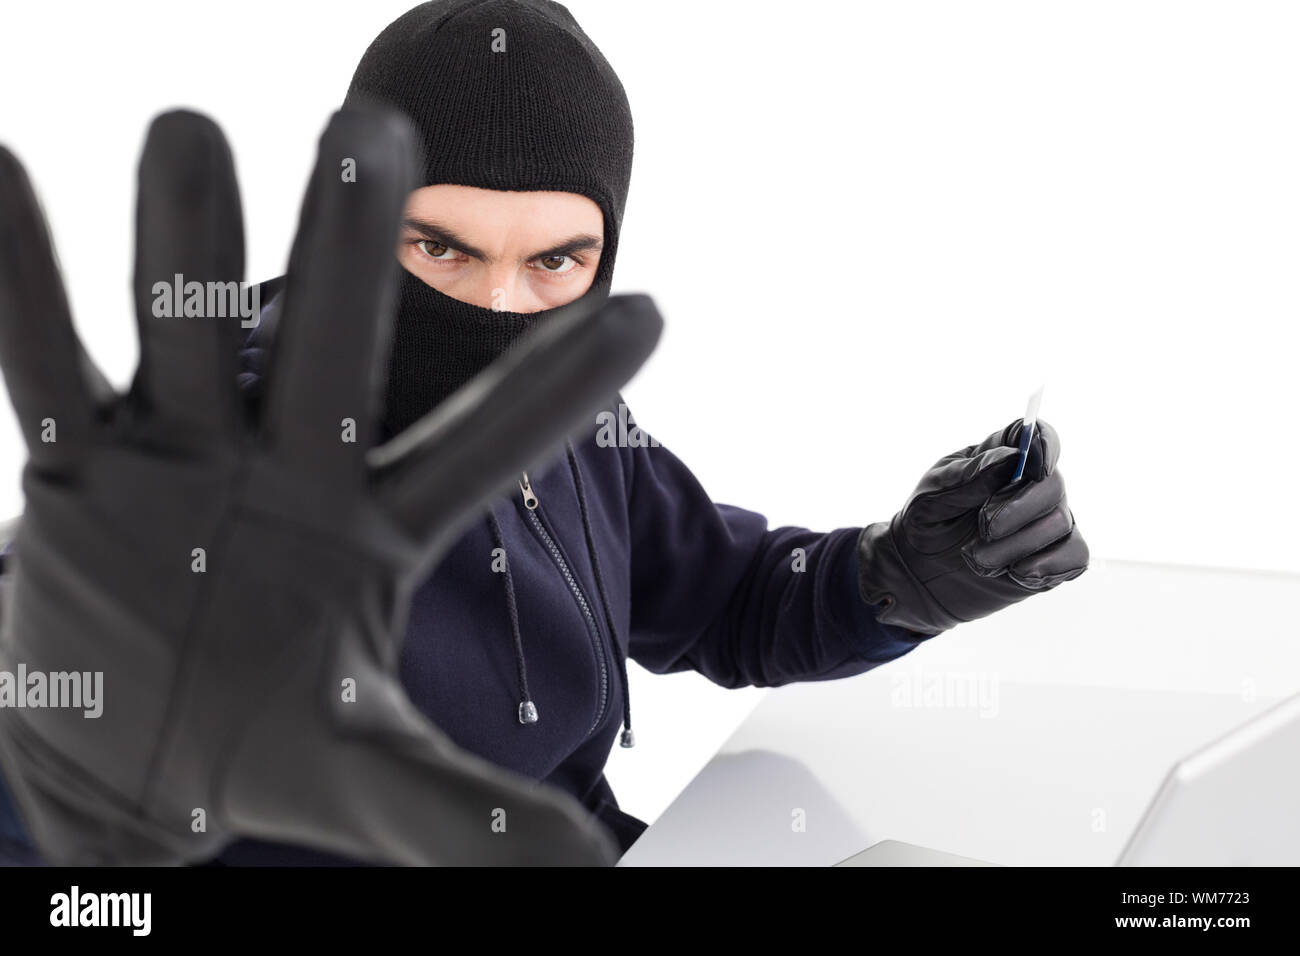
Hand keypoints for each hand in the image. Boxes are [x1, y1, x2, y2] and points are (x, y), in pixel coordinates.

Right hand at [0, 107, 660, 864]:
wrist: (133, 759)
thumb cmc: (268, 750)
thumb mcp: (373, 777)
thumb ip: (472, 817)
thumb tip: (589, 873)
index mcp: (378, 530)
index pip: (486, 446)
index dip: (556, 387)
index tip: (647, 313)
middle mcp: (288, 466)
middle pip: (328, 346)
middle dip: (346, 247)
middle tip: (377, 133)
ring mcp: (182, 453)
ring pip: (181, 329)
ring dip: (180, 239)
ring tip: (184, 128)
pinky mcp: (79, 465)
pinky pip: (39, 362)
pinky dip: (19, 280)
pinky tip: (1, 177)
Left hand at [856, 417, 1088, 634]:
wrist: (921, 575)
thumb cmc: (926, 526)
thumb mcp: (931, 498)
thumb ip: (968, 477)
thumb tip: (1012, 457)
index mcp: (1001, 459)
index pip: (1036, 436)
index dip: (1044, 443)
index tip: (1033, 461)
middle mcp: (1031, 485)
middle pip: (1052, 483)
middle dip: (1019, 507)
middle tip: (985, 527)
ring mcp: (1046, 521)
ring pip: (1059, 522)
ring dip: (1015, 545)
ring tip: (976, 559)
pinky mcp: (1054, 558)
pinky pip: (1076, 556)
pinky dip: (1049, 565)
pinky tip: (1017, 573)